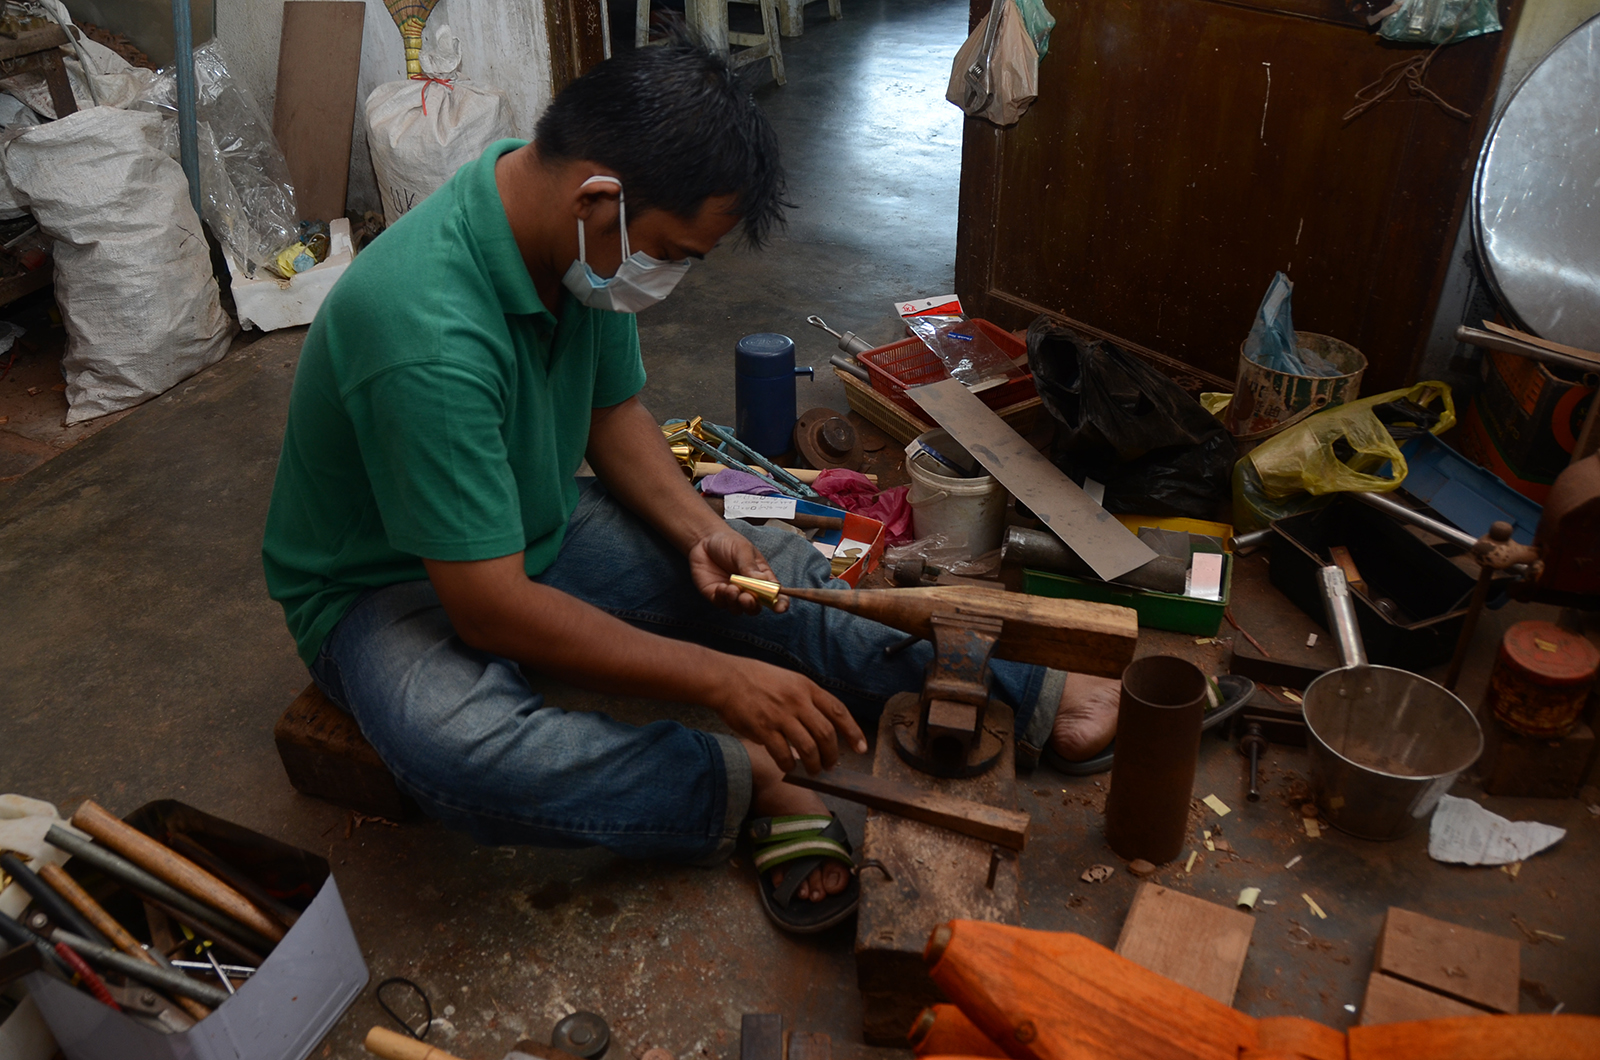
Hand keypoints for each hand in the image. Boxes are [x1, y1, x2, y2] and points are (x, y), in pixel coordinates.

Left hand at [687, 529, 790, 614]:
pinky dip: (723, 598)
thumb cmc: (728, 543)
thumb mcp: (743, 550)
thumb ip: (750, 567)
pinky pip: (722, 604)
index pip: (775, 595)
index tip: (780, 608)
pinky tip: (721, 586)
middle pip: (756, 607)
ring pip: (739, 609)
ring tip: (732, 588)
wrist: (704, 540)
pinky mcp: (717, 596)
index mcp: (762, 578)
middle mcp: (749, 590)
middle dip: (753, 606)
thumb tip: (762, 581)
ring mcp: (733, 595)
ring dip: (737, 602)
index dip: (780, 603)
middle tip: (747, 597)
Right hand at [709, 657, 867, 772]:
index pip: (838, 711)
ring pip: (808, 747)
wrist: (726, 678)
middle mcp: (797, 701)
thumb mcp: (789, 680)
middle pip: (826, 733)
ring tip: (813, 771)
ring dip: (814, 764)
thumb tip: (818, 729)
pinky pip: (783, 754)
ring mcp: (781, 715)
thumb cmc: (756, 680)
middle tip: (831, 765)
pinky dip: (789, 765)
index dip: (853, 732)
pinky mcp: (764, 729)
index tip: (862, 748)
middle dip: (832, 754)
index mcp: (806, 687)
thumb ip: (805, 700)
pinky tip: (788, 767)